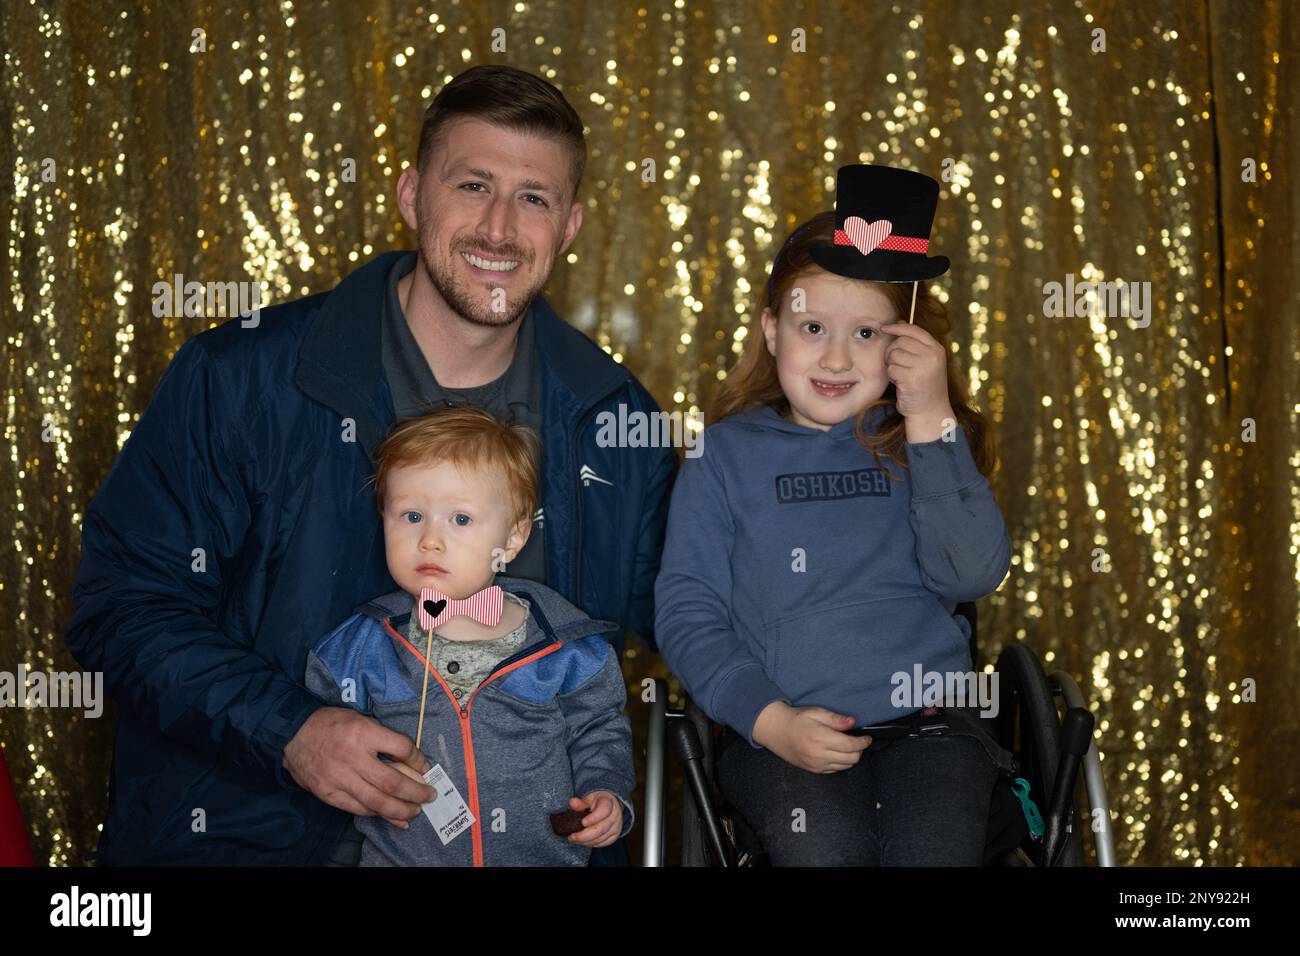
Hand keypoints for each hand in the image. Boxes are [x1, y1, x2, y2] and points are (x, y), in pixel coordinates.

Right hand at [282, 707, 436, 828]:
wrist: (292, 734)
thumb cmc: (331, 724)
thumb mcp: (360, 718)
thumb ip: (382, 738)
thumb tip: (408, 762)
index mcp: (363, 732)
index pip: (401, 748)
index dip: (419, 760)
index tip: (426, 767)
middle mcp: (353, 757)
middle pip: (393, 782)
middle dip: (416, 792)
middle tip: (429, 796)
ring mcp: (340, 778)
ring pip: (377, 802)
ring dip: (401, 810)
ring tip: (415, 811)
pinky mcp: (329, 793)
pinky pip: (359, 809)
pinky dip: (378, 814)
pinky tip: (391, 816)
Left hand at [565, 792, 621, 847]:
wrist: (611, 807)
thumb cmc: (598, 802)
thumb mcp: (589, 799)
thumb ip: (581, 803)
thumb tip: (572, 802)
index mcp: (609, 803)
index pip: (604, 810)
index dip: (593, 818)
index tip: (582, 822)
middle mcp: (615, 815)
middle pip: (601, 828)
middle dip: (585, 835)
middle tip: (572, 836)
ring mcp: (616, 827)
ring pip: (601, 838)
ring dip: (586, 841)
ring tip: (574, 839)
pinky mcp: (614, 836)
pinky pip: (602, 843)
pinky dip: (591, 844)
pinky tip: (583, 841)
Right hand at [751, 701, 869, 773]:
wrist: (775, 731)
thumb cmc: (796, 719)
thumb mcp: (815, 712)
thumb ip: (835, 719)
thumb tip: (853, 723)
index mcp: (820, 737)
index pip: (850, 745)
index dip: (863, 742)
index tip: (867, 738)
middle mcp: (818, 754)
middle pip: (851, 758)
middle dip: (859, 750)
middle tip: (858, 741)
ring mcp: (816, 765)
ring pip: (845, 766)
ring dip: (851, 757)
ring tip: (847, 746)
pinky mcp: (813, 770)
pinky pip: (835, 770)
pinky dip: (841, 763)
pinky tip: (837, 753)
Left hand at [880, 321, 954, 436]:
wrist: (930, 411)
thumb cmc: (924, 386)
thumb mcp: (927, 361)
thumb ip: (916, 344)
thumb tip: (900, 322)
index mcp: (937, 349)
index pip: (914, 330)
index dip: (897, 327)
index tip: (884, 327)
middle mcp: (932, 356)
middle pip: (900, 341)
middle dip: (892, 351)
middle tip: (895, 364)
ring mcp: (923, 367)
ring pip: (894, 355)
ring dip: (892, 365)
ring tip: (900, 375)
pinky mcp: (911, 379)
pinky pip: (891, 369)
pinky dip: (891, 376)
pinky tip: (900, 383)